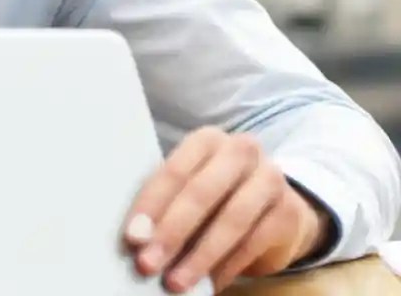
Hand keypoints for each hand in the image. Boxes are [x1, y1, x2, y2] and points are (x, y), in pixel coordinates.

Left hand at [124, 127, 331, 292]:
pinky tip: (209, 284)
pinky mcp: (289, 212)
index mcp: (207, 140)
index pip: (174, 171)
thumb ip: (168, 202)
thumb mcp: (192, 187)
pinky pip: (253, 243)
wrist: (277, 205)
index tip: (132, 237)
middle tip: (147, 264)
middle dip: (171, 232)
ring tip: (175, 282)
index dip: (151, 205)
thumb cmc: (218, 195)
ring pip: (231, 220)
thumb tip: (137, 238)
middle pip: (201, 193)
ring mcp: (270, 179)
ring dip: (199, 256)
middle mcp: (241, 151)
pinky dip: (226, 267)